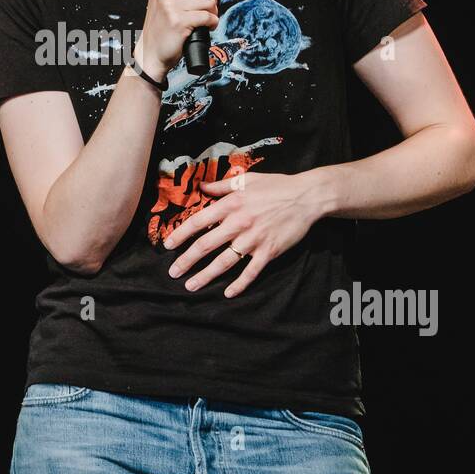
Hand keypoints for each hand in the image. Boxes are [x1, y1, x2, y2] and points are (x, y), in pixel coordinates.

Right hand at [134, 0, 219, 77]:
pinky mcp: (179, 20)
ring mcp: (171, 3)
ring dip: (212, 12)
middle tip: (204, 6)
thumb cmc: (163, 23)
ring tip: (201, 18)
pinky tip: (203, 27)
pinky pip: (208, 17)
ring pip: (210, 0)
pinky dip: (211, 23)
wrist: (151, 50)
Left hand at [161, 171, 328, 297]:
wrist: (306, 197)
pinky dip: (239, 284)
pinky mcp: (269, 251)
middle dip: (187, 261)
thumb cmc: (276, 186)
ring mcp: (253, 239)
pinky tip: (228, 293)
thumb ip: (222, 186)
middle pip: (206, 245)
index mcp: (230, 205)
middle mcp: (238, 223)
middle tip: (173, 272)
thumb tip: (201, 187)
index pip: (198, 222)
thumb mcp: (246, 180)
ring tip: (191, 285)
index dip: (181, 234)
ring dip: (205, 276)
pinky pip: (251, 271)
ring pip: (224, 262)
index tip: (168, 245)